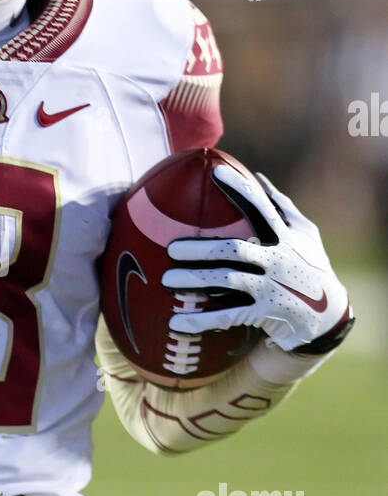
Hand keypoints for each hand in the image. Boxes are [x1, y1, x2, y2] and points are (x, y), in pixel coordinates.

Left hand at [161, 164, 351, 351]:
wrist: (328, 317)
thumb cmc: (311, 267)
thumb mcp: (306, 236)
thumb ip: (283, 208)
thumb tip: (260, 177)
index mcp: (285, 238)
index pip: (261, 208)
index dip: (240, 189)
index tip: (215, 172)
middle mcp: (277, 260)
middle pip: (234, 250)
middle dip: (202, 248)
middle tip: (171, 248)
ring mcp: (270, 287)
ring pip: (227, 281)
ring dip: (195, 280)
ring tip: (167, 280)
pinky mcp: (264, 312)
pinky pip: (226, 316)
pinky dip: (201, 320)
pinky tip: (175, 323)